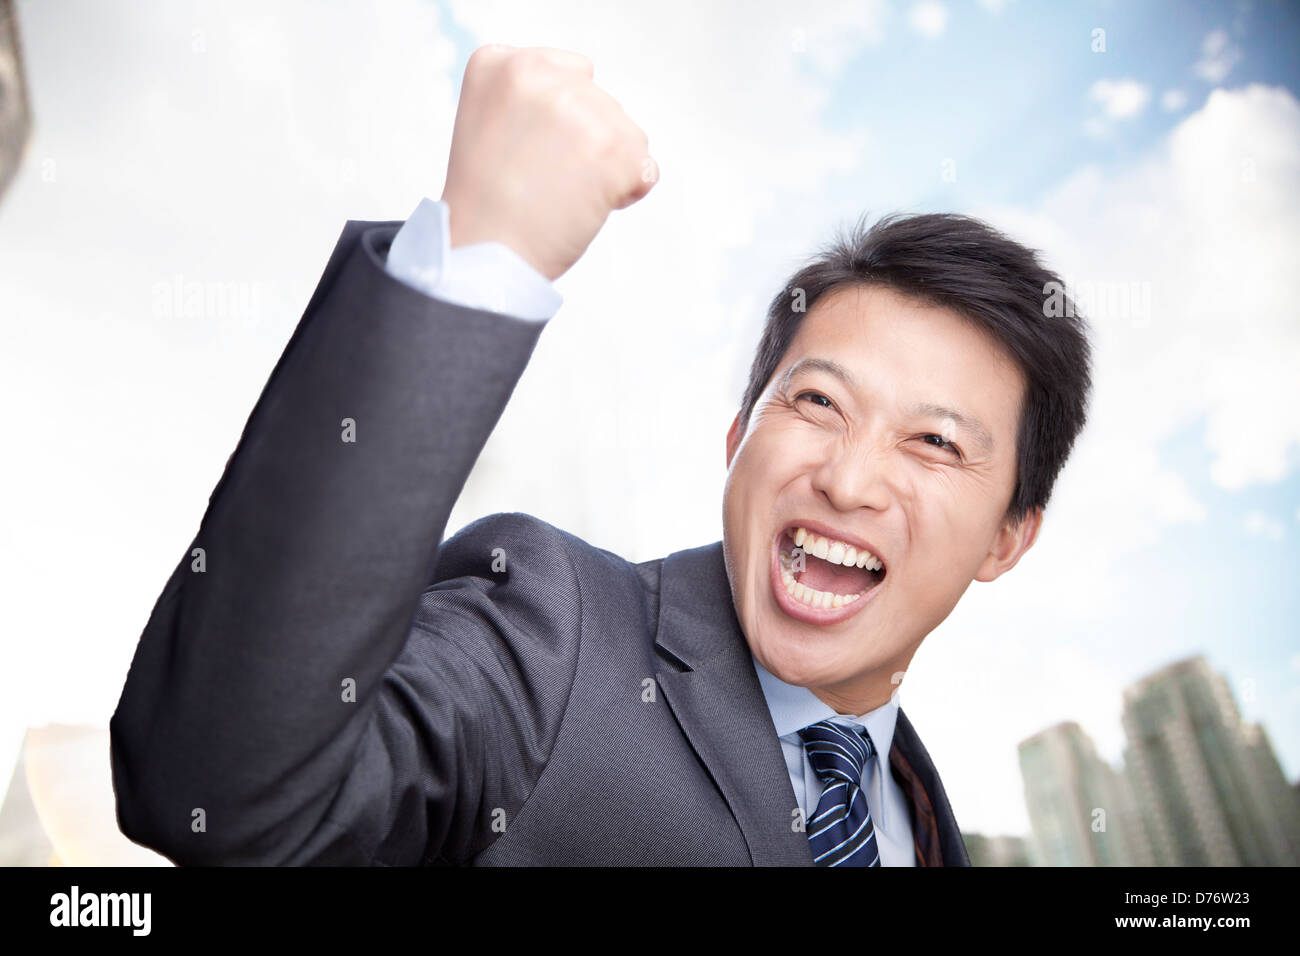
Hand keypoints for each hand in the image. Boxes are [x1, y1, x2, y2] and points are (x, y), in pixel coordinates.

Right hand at [439, 44, 657, 280]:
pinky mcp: (610, 146)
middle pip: (602, 102)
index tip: (532, 152)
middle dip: (587, 144)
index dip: (564, 121)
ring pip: (628, 134)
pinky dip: (626, 193)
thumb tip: (599, 108)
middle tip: (544, 181)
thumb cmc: (487, 205)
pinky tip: (586, 206)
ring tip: (561, 195)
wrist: (482, 254)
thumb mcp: (491, 124)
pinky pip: (644, 168)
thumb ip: (535, 100)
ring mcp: (576, 108)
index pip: (571, 73)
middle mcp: (537, 74)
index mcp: (500, 63)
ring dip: (608, 169)